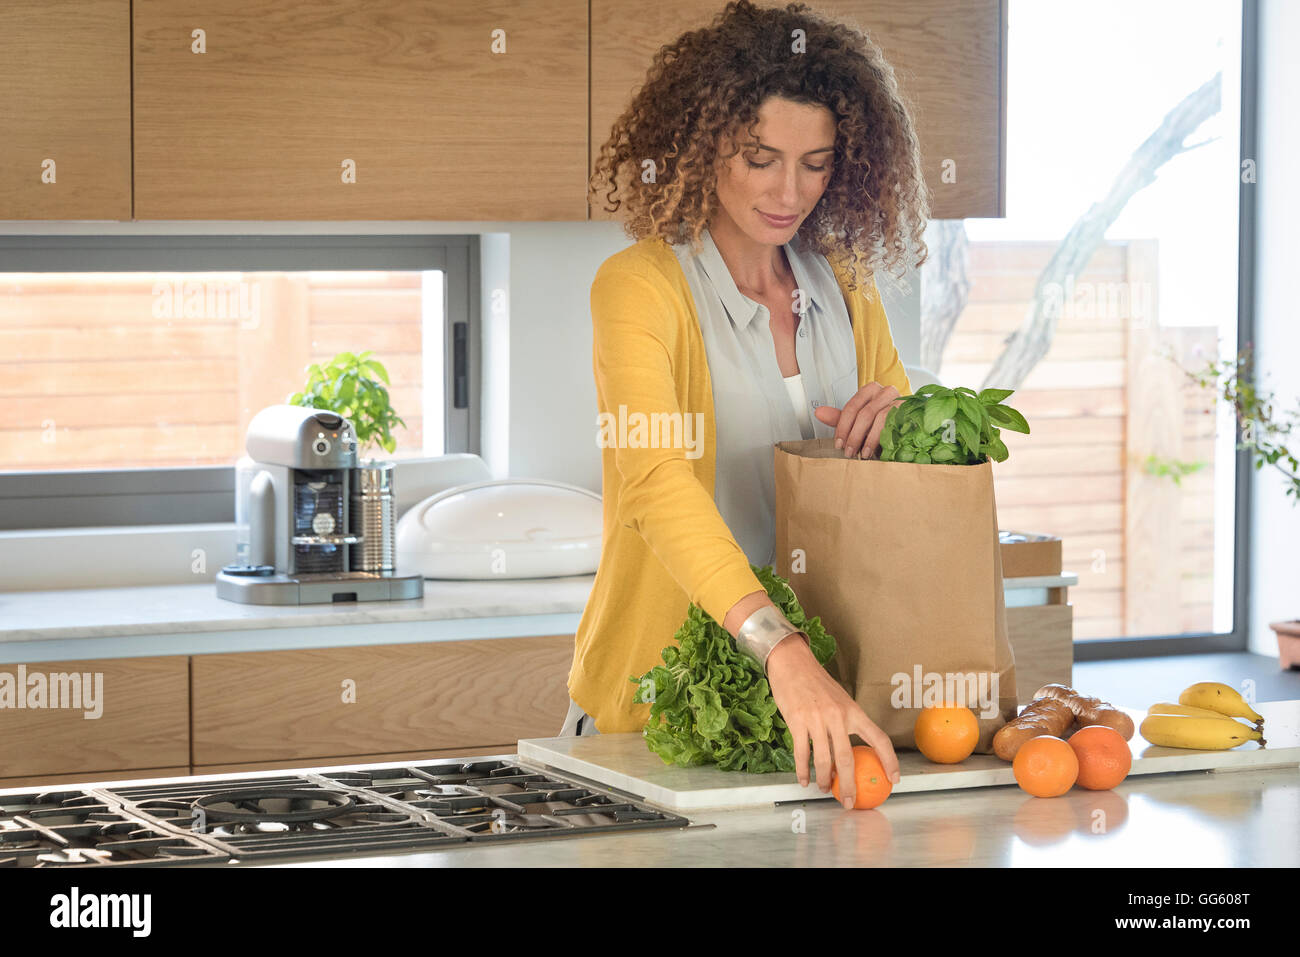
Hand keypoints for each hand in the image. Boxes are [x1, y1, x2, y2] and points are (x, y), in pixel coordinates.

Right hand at [765, 634, 900, 808]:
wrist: (793, 663)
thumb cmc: (817, 682)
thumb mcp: (840, 699)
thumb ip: (847, 722)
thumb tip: (853, 749)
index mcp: (853, 711)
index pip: (879, 738)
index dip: (890, 761)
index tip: (894, 778)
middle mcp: (838, 716)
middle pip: (847, 758)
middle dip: (849, 785)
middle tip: (849, 801)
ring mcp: (817, 719)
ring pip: (824, 759)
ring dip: (824, 779)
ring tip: (824, 789)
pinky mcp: (797, 721)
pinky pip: (802, 753)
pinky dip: (803, 770)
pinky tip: (804, 779)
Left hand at [813, 382, 903, 458]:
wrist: (907, 429)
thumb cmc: (881, 424)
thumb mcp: (858, 422)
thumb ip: (840, 418)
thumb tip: (819, 413)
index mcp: (871, 390)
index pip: (853, 406)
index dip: (843, 426)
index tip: (838, 443)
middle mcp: (886, 391)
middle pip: (865, 412)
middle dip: (854, 435)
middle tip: (848, 451)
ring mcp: (900, 400)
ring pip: (880, 417)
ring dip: (868, 439)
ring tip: (862, 454)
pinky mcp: (911, 412)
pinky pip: (896, 423)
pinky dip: (883, 438)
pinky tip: (877, 450)